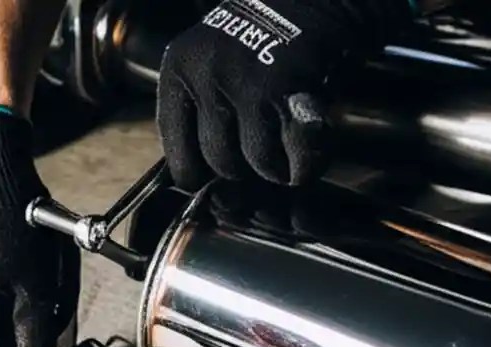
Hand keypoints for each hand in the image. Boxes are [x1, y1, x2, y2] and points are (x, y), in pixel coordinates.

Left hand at [157, 0, 406, 189]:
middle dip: (245, 172)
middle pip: (220, 163)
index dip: (200, 175)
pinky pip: (295, 157)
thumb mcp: (209, 62)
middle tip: (262, 155)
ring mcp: (248, 83)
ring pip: (258, 163)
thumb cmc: (260, 39)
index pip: (178, 154)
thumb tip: (202, 184)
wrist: (313, 0)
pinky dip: (306, 167)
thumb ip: (200, 110)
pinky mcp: (290, 90)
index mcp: (179, 69)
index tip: (216, 179)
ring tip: (288, 150)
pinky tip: (308, 157)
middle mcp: (207, 75)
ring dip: (278, 170)